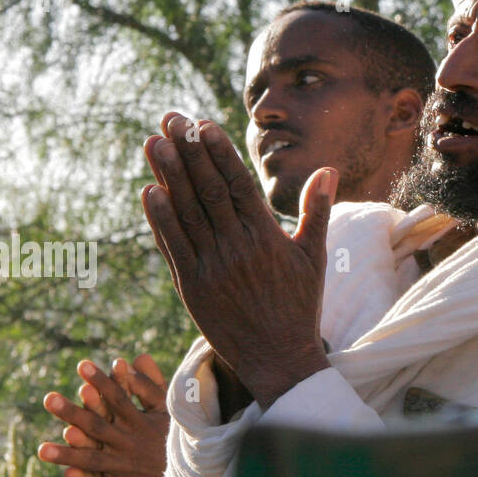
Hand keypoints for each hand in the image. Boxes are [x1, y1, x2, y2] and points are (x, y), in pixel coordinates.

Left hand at [39, 356, 169, 476]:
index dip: (102, 381)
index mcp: (139, 420)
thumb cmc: (173, 436)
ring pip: (92, 460)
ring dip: (67, 455)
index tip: (83, 365)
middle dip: (73, 412)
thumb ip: (151, 383)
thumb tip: (138, 356)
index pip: (118, 397)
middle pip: (98, 425)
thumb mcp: (168, 409)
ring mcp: (123, 466)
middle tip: (49, 398)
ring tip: (41, 450)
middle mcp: (129, 441)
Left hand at [141, 112, 332, 409]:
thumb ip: (317, 210)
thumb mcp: (314, 255)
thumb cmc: (300, 304)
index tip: (202, 124)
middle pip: (207, 190)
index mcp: (266, 236)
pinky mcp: (192, 287)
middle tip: (171, 118)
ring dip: (167, 175)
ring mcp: (211, 267)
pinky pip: (172, 246)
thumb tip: (328, 169)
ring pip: (186, 213)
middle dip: (187, 151)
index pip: (237, 184)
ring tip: (153, 142)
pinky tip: (149, 191)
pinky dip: (160, 218)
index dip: (217, 152)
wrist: (278, 358)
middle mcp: (236, 248)